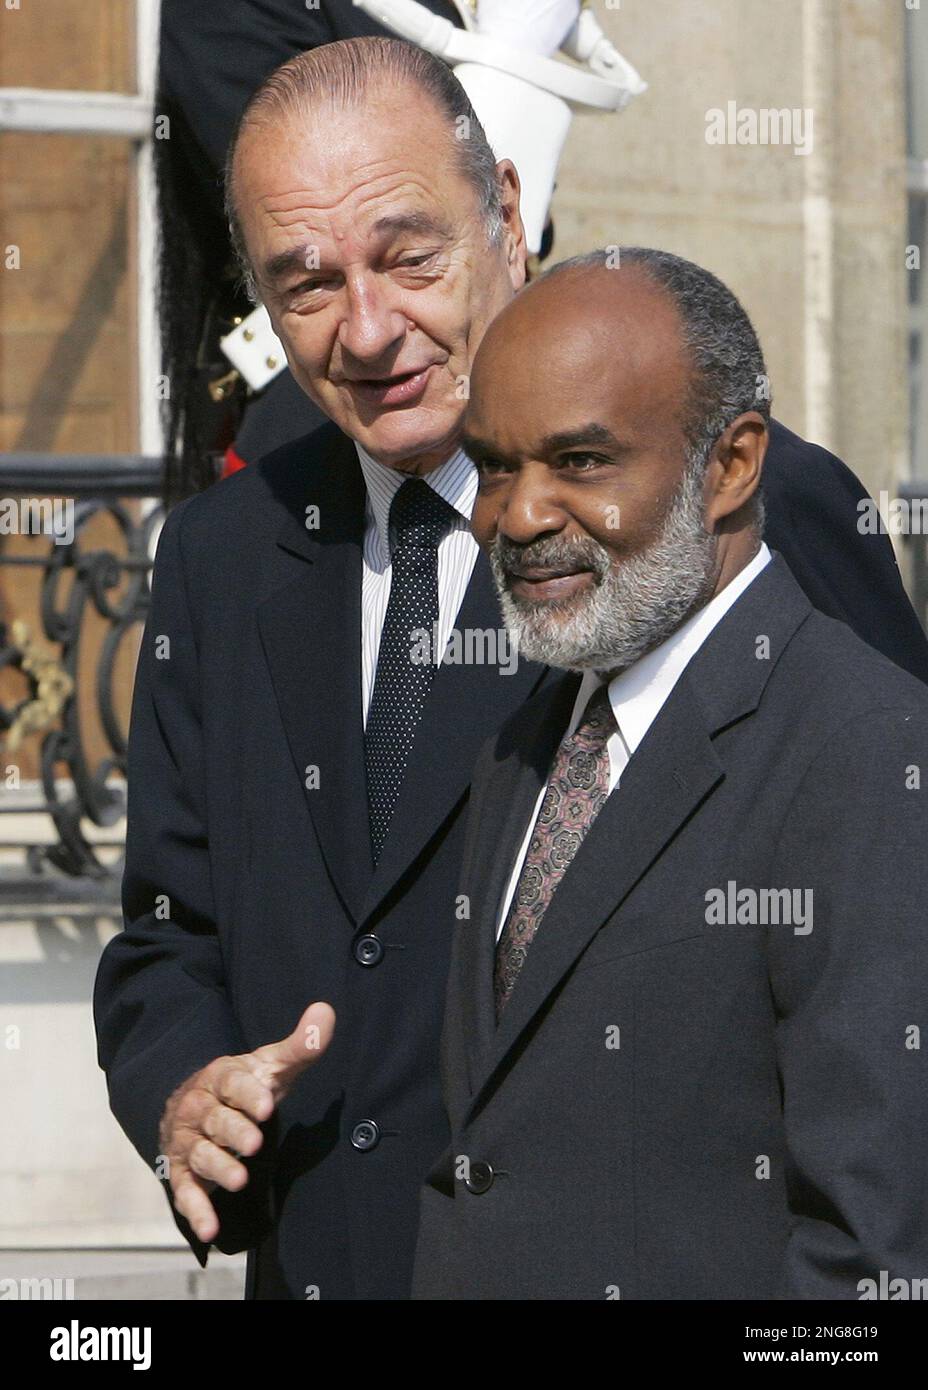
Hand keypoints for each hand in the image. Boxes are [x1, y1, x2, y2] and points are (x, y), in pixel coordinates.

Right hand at [158, 1001, 334, 1243]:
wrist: (198, 1104)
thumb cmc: (245, 1085)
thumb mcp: (271, 1065)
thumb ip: (300, 1045)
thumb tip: (327, 1011)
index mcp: (221, 1077)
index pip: (232, 1082)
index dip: (248, 1094)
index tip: (267, 1105)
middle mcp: (200, 1108)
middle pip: (215, 1120)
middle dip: (234, 1131)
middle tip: (255, 1143)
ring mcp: (189, 1141)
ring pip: (201, 1154)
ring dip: (218, 1167)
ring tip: (239, 1180)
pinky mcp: (182, 1172)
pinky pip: (185, 1191)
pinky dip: (196, 1211)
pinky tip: (210, 1230)